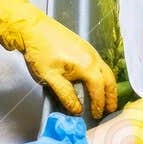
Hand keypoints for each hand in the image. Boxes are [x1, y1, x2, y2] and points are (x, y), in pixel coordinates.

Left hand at [0, 0, 116, 117]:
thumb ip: (66, 95)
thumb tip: (77, 110)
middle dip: (111, 96)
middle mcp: (93, 57)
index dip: (99, 104)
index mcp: (87, 66)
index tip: (97, 115)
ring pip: (105, 70)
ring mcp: (89, 50)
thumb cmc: (40, 52)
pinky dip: (102, 76)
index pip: (98, 89)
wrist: (31, 28)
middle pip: (108, 79)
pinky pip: (99, 64)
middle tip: (111, 109)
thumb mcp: (51, 78)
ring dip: (108, 85)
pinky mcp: (83, 46)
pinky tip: (96, 81)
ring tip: (107, 98)